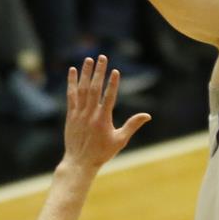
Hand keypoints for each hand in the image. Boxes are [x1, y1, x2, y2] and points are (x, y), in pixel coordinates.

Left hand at [62, 57, 149, 171]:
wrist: (79, 162)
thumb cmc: (102, 153)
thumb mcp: (120, 140)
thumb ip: (132, 125)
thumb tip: (147, 115)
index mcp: (103, 120)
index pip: (109, 97)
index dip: (112, 83)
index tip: (115, 71)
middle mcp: (90, 114)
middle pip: (94, 89)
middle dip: (98, 72)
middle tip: (102, 57)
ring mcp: (79, 114)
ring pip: (82, 90)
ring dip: (85, 74)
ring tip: (88, 59)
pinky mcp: (70, 115)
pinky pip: (71, 96)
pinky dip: (72, 83)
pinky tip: (73, 71)